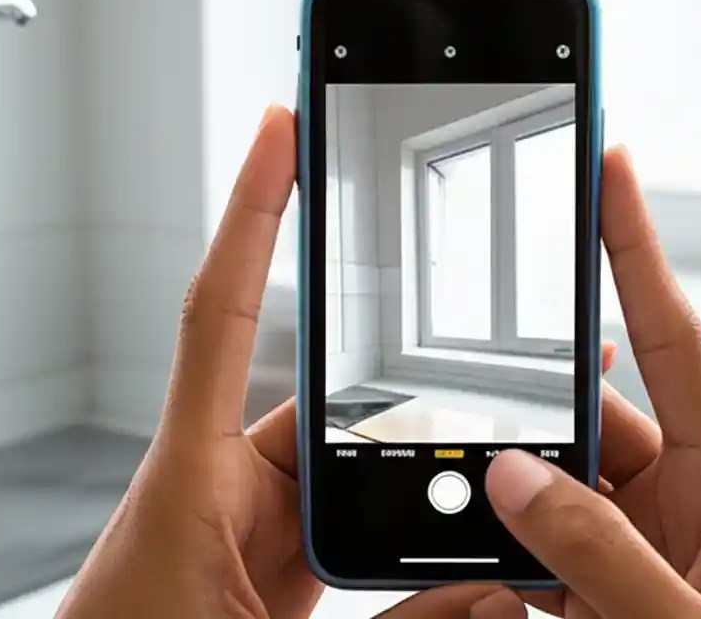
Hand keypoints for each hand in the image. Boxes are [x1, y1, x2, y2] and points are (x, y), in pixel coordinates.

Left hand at [57, 106, 515, 617]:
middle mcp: (223, 486)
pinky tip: (462, 539)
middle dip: (422, 386)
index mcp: (191, 482)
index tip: (282, 130)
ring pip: (359, 470)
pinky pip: (352, 520)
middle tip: (509, 363)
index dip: (253, 213)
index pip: (222, 313)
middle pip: (337, 406)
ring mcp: (251, 526)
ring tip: (507, 466)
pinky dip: (405, 524)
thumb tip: (500, 597)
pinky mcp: (273, 565)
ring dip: (424, 471)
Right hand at [482, 147, 700, 617]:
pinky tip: (474, 580)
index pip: (674, 345)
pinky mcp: (610, 609)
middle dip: (526, 415)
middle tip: (462, 406)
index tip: (610, 171)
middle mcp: (684, 517)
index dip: (639, 250)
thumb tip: (517, 479)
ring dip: (504, 507)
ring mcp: (643, 565)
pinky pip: (544, 567)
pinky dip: (503, 569)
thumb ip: (607, 561)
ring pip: (553, 503)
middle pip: (590, 429)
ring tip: (456, 511)